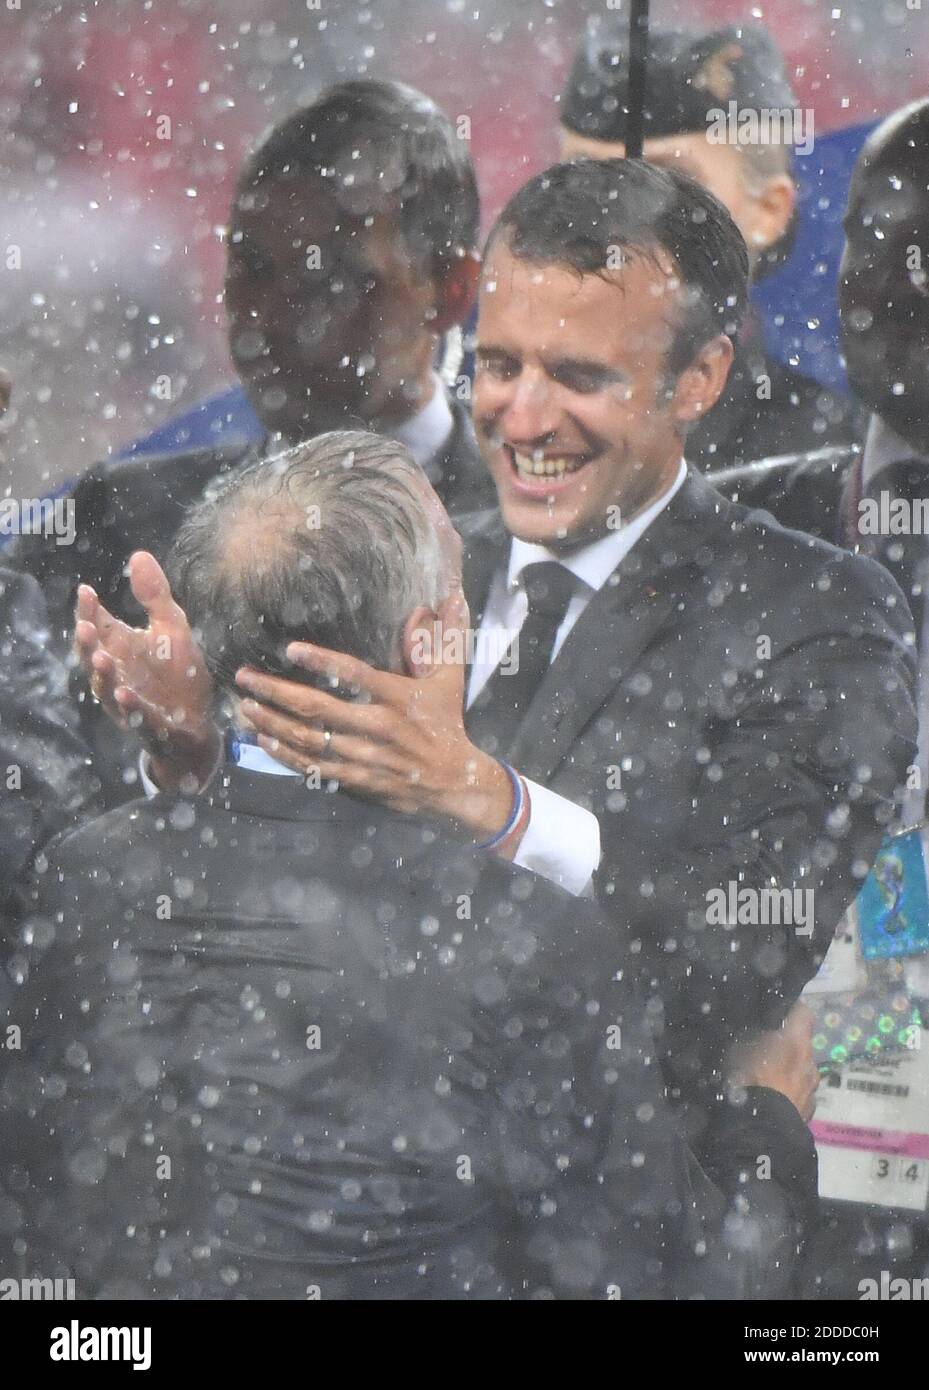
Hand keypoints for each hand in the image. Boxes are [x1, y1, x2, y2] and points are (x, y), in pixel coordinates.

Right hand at [73, 551, 219, 789]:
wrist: (198, 720)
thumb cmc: (177, 672)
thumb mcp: (172, 627)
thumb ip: (155, 596)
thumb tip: (138, 554)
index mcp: (120, 647)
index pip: (96, 625)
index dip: (88, 610)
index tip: (86, 591)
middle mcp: (117, 674)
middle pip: (92, 657)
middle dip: (86, 644)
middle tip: (85, 626)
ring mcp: (127, 701)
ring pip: (107, 689)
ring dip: (102, 675)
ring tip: (101, 659)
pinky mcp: (147, 724)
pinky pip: (134, 716)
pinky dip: (128, 706)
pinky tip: (126, 694)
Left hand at [234, 590, 514, 841]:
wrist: (454, 784)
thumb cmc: (447, 725)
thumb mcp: (451, 679)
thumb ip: (449, 636)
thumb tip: (455, 596)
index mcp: (398, 698)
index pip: (355, 675)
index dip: (322, 662)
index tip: (291, 649)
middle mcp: (377, 727)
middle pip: (317, 707)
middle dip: (275, 691)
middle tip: (244, 677)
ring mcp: (363, 756)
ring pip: (307, 738)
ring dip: (271, 722)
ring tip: (244, 706)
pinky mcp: (355, 779)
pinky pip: (312, 765)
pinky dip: (285, 754)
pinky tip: (263, 739)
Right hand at [726, 1002, 820, 1121]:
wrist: (761, 1129)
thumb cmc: (748, 1080)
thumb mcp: (738, 1048)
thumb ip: (751, 1036)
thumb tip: (754, 1031)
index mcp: (796, 1040)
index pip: (803, 1012)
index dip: (790, 1011)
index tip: (776, 1014)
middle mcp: (810, 1061)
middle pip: (802, 1044)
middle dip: (787, 1045)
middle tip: (765, 1050)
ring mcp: (813, 1088)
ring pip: (802, 1070)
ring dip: (789, 1070)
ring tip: (768, 1080)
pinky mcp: (810, 1110)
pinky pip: (800, 1093)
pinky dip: (789, 1092)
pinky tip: (773, 1100)